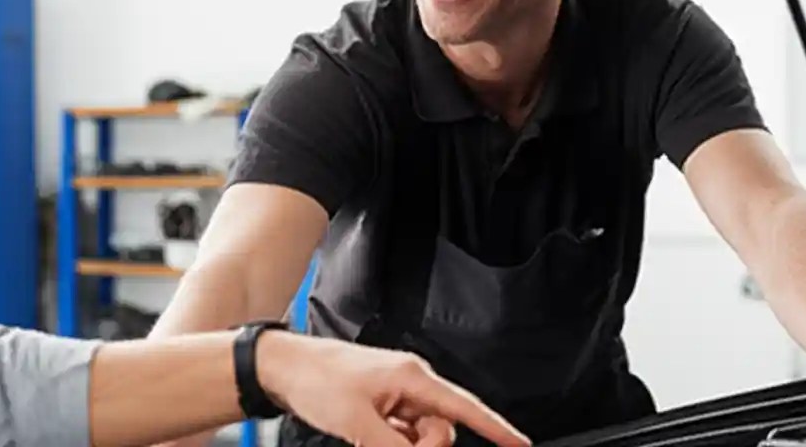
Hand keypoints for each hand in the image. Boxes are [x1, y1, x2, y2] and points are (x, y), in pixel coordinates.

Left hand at [256, 332, 529, 446]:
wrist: (284, 368)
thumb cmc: (318, 381)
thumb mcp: (357, 424)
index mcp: (412, 377)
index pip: (465, 408)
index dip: (496, 429)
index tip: (521, 445)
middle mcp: (410, 382)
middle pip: (441, 429)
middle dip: (424, 446)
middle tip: (385, 443)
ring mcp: (396, 394)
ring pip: (421, 435)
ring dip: (403, 445)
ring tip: (367, 436)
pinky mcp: (382, 404)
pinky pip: (401, 433)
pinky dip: (391, 441)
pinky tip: (365, 435)